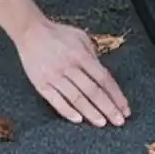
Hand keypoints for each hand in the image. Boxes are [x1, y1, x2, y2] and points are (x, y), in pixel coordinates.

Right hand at [12, 18, 130, 126]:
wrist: (30, 32)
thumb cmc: (57, 34)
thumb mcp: (81, 37)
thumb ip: (93, 55)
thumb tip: (104, 75)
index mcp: (81, 55)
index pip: (103, 79)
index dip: (116, 95)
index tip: (124, 108)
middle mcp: (69, 67)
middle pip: (93, 91)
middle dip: (108, 108)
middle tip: (118, 121)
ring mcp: (54, 76)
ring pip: (76, 98)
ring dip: (91, 112)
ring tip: (102, 123)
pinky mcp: (41, 84)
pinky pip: (56, 101)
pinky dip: (67, 111)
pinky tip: (78, 120)